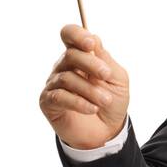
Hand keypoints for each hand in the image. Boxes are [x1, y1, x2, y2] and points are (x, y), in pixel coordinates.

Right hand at [40, 25, 130, 148]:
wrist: (107, 131)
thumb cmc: (112, 101)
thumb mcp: (117, 79)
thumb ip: (106, 60)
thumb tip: (94, 38)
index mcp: (81, 56)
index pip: (69, 35)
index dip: (77, 35)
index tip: (91, 44)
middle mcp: (64, 67)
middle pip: (70, 55)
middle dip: (91, 64)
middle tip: (106, 76)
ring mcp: (54, 83)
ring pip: (67, 78)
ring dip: (91, 90)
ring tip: (105, 101)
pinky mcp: (48, 101)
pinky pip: (60, 96)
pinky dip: (79, 102)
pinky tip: (93, 109)